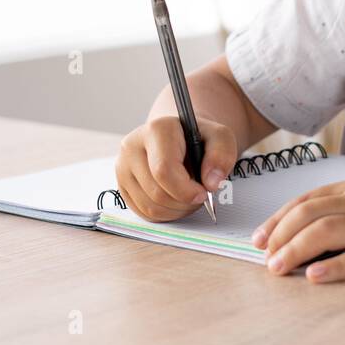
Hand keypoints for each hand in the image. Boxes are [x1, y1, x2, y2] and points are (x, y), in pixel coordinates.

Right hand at [115, 115, 238, 221]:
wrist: (179, 138)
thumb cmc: (199, 138)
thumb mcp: (220, 137)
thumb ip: (222, 155)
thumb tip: (211, 183)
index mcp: (156, 130)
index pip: (164, 170)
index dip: (186, 190)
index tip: (203, 193)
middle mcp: (132, 146)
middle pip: (157, 192)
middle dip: (184, 203)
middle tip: (200, 196)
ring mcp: (122, 166)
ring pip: (149, 206)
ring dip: (176, 211)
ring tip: (189, 197)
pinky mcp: (122, 184)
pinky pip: (142, 212)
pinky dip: (164, 214)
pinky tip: (176, 200)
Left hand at [250, 173, 344, 282]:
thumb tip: (316, 226)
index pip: (304, 201)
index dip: (277, 219)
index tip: (259, 237)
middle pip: (306, 215)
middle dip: (278, 236)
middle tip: (263, 257)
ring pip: (323, 233)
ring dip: (293, 250)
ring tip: (277, 268)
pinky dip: (332, 267)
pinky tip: (314, 276)